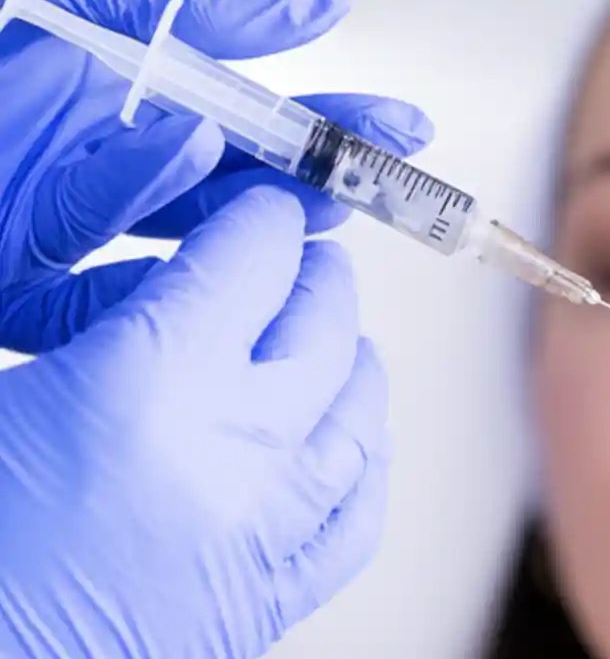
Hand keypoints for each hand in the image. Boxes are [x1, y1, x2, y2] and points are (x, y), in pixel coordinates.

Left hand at [0, 0, 431, 352]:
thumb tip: (319, 0)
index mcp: (115, 81)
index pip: (248, 109)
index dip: (330, 118)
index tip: (401, 128)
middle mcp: (96, 156)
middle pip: (231, 190)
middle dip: (310, 188)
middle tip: (374, 190)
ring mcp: (51, 226)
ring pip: (179, 257)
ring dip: (243, 243)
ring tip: (293, 221)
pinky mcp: (7, 290)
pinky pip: (92, 312)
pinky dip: (141, 299)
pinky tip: (177, 277)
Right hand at [0, 188, 391, 658]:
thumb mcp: (9, 397)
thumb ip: (104, 329)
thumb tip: (174, 295)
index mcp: (150, 379)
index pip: (256, 257)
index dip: (264, 220)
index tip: (264, 213)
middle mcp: (234, 449)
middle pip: (325, 326)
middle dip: (317, 277)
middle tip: (302, 263)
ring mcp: (266, 530)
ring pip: (360, 415)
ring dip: (352, 361)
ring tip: (336, 340)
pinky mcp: (270, 602)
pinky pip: (359, 520)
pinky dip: (367, 467)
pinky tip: (354, 446)